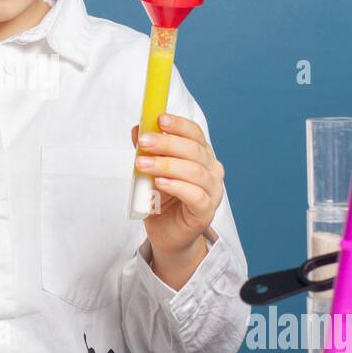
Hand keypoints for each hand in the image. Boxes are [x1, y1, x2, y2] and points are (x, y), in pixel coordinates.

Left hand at [130, 113, 225, 259]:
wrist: (168, 234)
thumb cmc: (163, 199)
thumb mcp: (151, 170)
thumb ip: (148, 150)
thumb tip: (139, 128)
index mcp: (201, 155)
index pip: (195, 134)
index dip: (178, 125)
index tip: (159, 119)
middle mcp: (211, 170)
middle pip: (194, 151)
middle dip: (167, 143)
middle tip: (144, 142)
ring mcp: (212, 191)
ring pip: (195, 172)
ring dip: (167, 165)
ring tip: (143, 164)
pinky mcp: (205, 211)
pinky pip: (195, 196)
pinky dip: (177, 187)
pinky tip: (160, 183)